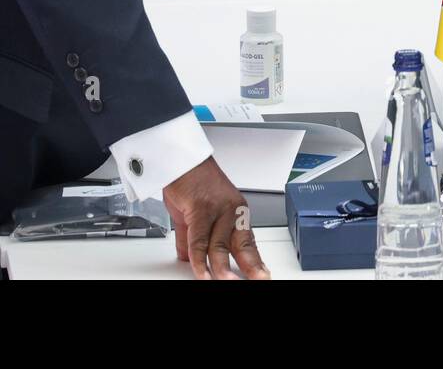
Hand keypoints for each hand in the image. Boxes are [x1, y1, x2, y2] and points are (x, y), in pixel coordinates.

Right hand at [162, 157, 269, 279]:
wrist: (181, 158)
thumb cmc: (191, 180)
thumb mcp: (195, 213)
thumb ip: (193, 236)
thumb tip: (189, 256)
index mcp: (237, 212)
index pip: (248, 242)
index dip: (255, 262)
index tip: (262, 275)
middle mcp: (232, 211)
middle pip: (243, 245)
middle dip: (251, 268)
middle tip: (258, 281)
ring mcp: (218, 210)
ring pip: (220, 247)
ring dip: (221, 270)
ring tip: (225, 283)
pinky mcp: (201, 208)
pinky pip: (200, 240)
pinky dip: (199, 260)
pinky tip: (201, 272)